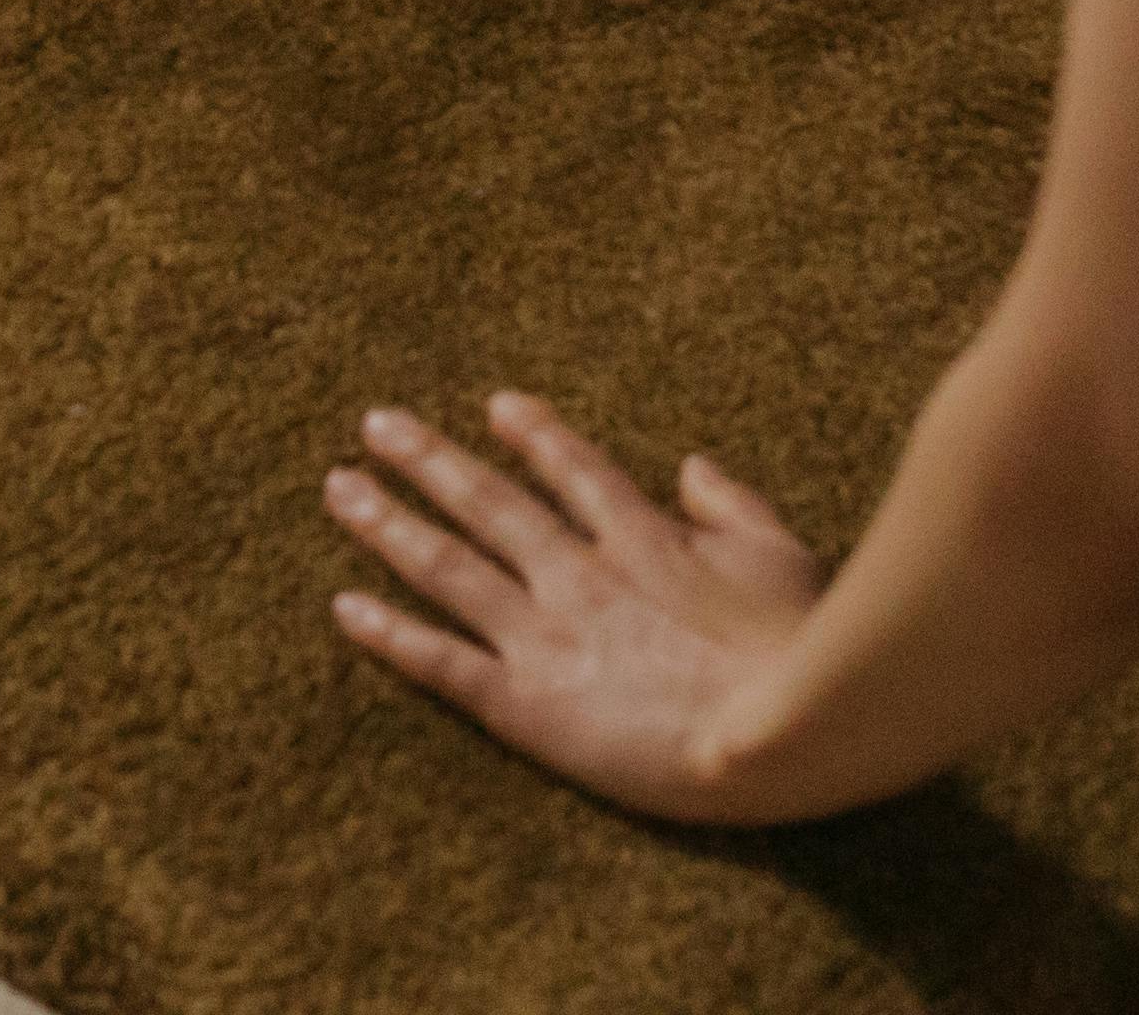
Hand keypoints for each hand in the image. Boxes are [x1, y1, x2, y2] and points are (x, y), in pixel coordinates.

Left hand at [321, 391, 835, 823]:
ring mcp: (545, 634)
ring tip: (340, 486)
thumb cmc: (798, 650)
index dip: (533, 436)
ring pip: (448, 565)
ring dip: (389, 523)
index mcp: (641, 538)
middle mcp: (579, 572)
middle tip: (376, 423)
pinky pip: (442, 661)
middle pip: (490, 503)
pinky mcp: (525, 703)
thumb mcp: (783, 556)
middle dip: (430, 459)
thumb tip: (692, 467)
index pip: (573, 472)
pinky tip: (344, 608)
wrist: (774, 733)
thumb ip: (734, 506)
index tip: (496, 406)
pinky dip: (390, 634)